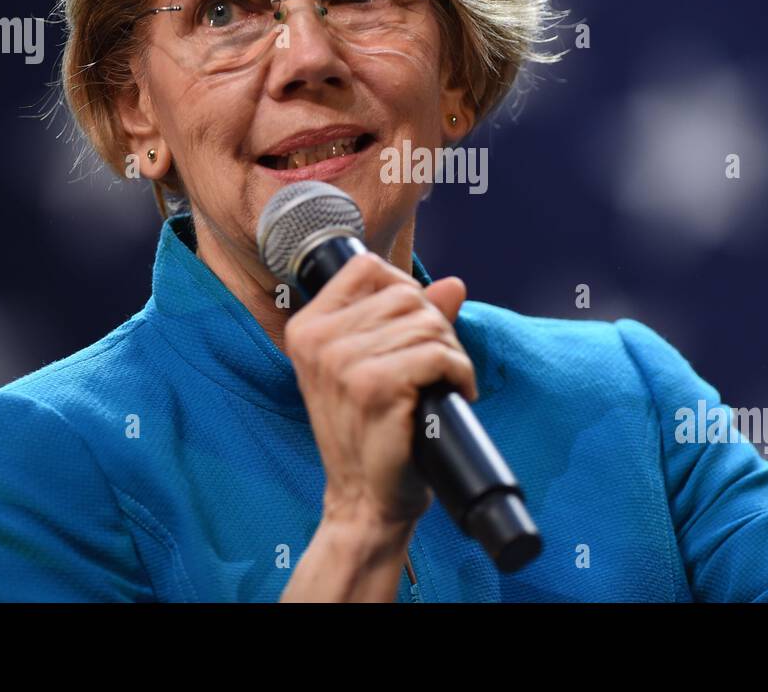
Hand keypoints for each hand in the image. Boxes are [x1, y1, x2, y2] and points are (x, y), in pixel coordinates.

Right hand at [284, 252, 476, 528]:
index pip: (366, 267)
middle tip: (436, 366)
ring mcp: (343, 363)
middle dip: (436, 326)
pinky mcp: (374, 386)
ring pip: (428, 322)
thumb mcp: (373, 367)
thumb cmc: (370, 433)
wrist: (365, 500)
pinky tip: (454, 393)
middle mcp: (318, 340)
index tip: (413, 326)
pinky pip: (438, 354)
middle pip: (406, 295)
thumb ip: (408, 320)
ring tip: (442, 383)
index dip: (404, 288)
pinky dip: (459, 372)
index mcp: (308, 329)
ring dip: (451, 353)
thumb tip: (453, 284)